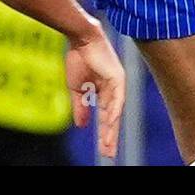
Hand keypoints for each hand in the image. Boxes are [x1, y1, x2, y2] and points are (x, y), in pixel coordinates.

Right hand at [65, 21, 124, 159]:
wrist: (80, 39)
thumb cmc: (79, 60)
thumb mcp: (77, 89)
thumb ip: (80, 107)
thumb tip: (82, 126)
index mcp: (104, 93)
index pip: (106, 118)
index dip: (104, 134)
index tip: (103, 150)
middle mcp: (113, 90)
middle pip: (113, 118)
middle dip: (110, 136)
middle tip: (109, 154)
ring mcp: (117, 84)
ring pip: (115, 111)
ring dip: (111, 128)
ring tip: (108, 144)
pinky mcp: (118, 77)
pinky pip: (117, 97)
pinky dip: (114, 111)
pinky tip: (111, 123)